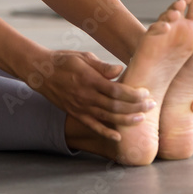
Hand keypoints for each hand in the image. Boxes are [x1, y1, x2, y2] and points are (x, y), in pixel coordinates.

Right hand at [28, 50, 153, 140]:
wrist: (41, 72)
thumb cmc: (64, 60)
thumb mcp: (82, 56)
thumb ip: (101, 66)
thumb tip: (119, 70)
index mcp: (88, 79)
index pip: (115, 90)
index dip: (132, 94)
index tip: (145, 93)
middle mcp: (85, 96)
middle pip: (115, 106)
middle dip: (135, 107)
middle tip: (151, 105)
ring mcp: (80, 107)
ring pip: (106, 117)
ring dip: (125, 120)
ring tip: (141, 119)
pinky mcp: (75, 113)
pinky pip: (92, 126)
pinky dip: (105, 133)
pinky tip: (118, 137)